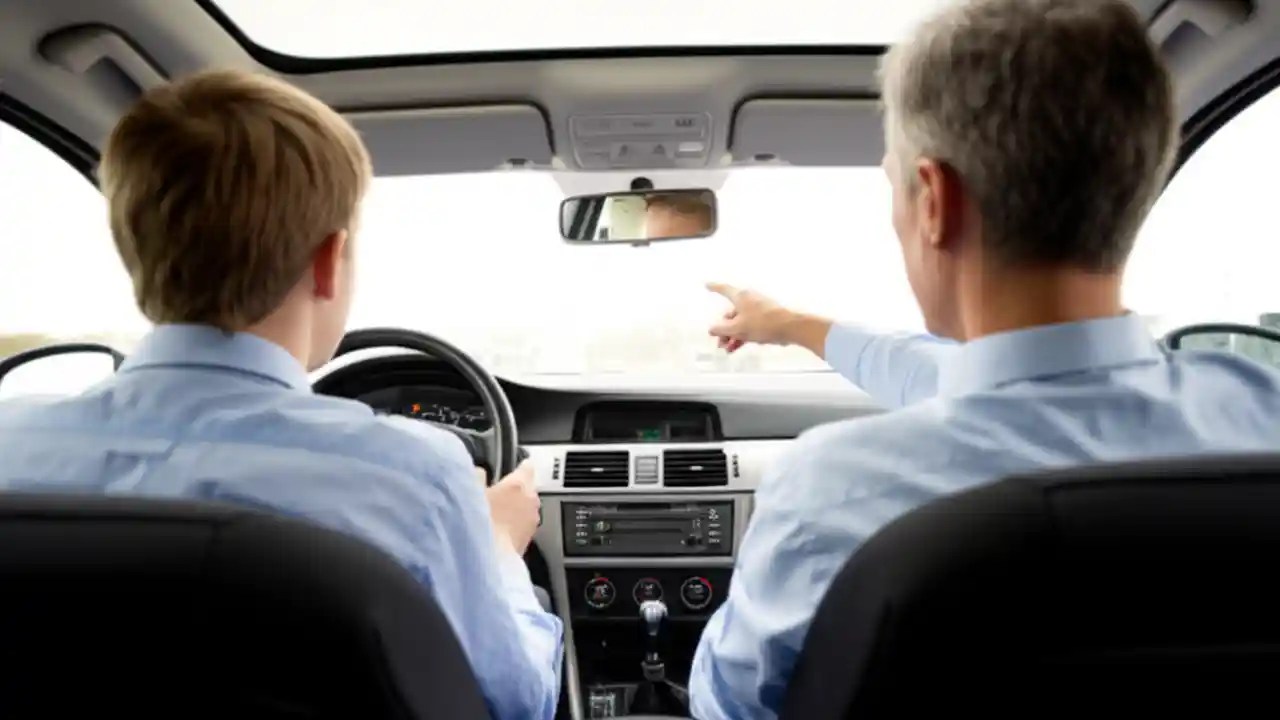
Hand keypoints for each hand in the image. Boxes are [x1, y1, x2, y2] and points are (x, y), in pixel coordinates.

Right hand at [485, 460, 540, 554]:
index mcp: (519, 484)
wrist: (488, 559)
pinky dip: (513, 527)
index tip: (516, 465)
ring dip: (514, 511)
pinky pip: (522, 527)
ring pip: (525, 510)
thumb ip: (477, 477)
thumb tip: (480, 473)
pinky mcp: (528, 541)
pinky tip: (496, 533)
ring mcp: (532, 523)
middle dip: (513, 492)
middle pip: (526, 489)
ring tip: (493, 517)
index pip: (526, 467)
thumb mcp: (471, 492)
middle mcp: (531, 502)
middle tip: (495, 495)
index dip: (519, 466)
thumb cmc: (479, 523)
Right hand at [706, 282, 831, 355]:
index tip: (707, 285)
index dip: (714, 287)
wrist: (790, 327)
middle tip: (720, 343)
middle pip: (731, 313)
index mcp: (740, 296)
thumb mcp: (737, 329)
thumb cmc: (763, 324)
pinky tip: (738, 347)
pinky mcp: (766, 318)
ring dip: (733, 335)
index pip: (723, 289)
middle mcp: (749, 299)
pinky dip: (743, 335)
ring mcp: (758, 309)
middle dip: (724, 329)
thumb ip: (721, 329)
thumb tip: (712, 329)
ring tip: (729, 349)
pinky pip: (750, 326)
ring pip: (740, 321)